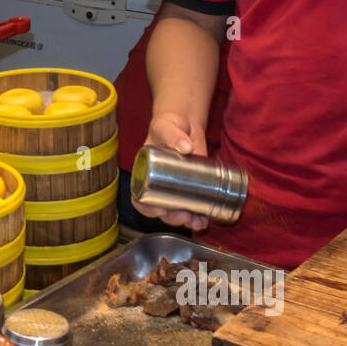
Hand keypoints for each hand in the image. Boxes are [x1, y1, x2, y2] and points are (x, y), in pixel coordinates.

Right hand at [131, 113, 209, 230]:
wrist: (186, 124)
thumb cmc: (169, 124)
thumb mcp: (166, 126)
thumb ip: (173, 134)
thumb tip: (185, 147)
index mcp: (144, 173)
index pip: (139, 196)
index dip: (147, 208)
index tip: (159, 211)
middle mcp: (157, 184)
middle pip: (160, 209)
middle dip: (172, 217)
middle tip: (185, 216)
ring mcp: (174, 188)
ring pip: (176, 211)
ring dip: (186, 220)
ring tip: (199, 222)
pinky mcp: (191, 188)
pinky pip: (191, 206)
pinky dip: (198, 215)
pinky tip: (206, 220)